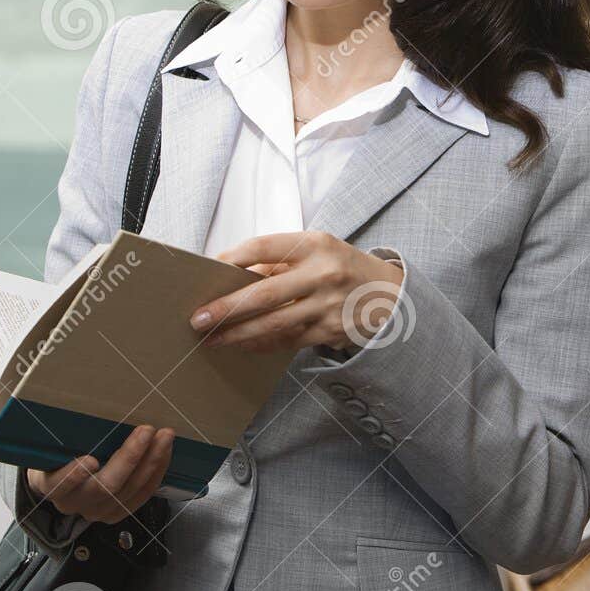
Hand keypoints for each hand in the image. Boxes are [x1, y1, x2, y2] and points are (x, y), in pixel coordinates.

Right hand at [24, 424, 174, 524]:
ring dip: (151, 461)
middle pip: (104, 486)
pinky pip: (142, 495)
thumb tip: (92, 403)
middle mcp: (73, 503)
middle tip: (146, 430)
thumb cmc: (60, 454)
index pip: (58, 485)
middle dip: (130, 457)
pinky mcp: (117, 513)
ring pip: (128, 491)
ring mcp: (96, 511)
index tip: (90, 460)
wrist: (62, 480)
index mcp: (51, 484)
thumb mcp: (54, 443)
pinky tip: (164, 452)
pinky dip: (156, 472)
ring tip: (164, 436)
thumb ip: (68, 433)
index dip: (73, 476)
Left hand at [189, 230, 404, 354]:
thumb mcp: (318, 251)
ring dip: (238, 334)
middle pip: (265, 293)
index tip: (207, 269)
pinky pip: (288, 341)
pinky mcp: (332, 331)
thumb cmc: (343, 268)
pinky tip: (242, 346)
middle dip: (226, 308)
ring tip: (212, 339)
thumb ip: (279, 262)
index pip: (264, 247)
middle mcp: (323, 273)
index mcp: (316, 244)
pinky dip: (262, 345)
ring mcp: (329, 305)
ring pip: (273, 323)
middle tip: (199, 318)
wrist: (391, 295)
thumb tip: (232, 278)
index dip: (232, 258)